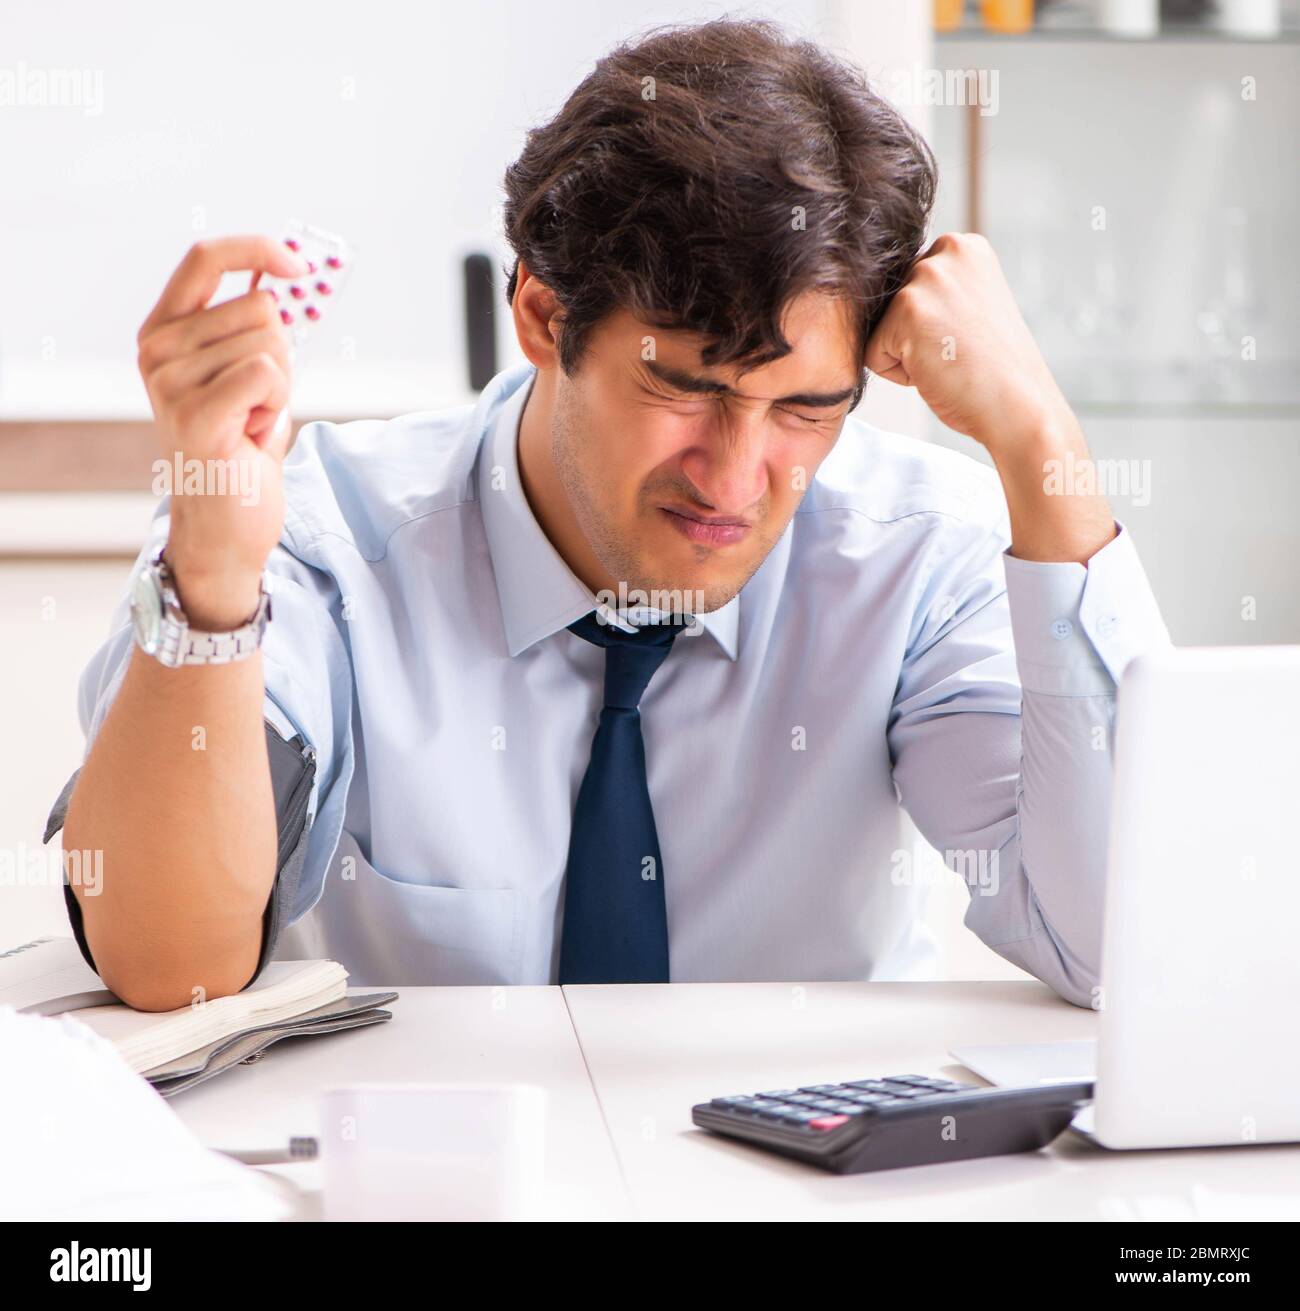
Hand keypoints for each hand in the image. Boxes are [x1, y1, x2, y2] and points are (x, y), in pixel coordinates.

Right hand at [137, 236, 307, 627]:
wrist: (225, 525)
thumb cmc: (240, 451)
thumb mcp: (245, 377)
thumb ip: (254, 328)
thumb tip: (287, 276)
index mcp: (163, 331)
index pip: (204, 258)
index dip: (257, 249)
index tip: (300, 266)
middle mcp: (157, 350)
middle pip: (260, 307)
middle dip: (280, 355)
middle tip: (256, 404)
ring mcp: (170, 381)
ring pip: (270, 345)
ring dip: (279, 389)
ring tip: (250, 423)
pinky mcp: (197, 413)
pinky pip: (268, 373)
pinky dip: (277, 405)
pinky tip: (253, 435)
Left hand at [864, 231, 1071, 454]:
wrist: (1017, 405)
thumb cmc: (994, 370)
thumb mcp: (970, 307)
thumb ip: (938, 292)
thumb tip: (885, 299)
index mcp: (964, 247)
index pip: (909, 287)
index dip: (931, 325)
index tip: (966, 336)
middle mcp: (946, 251)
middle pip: (890, 305)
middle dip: (916, 336)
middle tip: (959, 351)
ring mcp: (926, 276)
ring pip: (881, 329)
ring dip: (908, 355)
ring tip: (950, 360)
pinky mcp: (906, 309)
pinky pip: (872, 354)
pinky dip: (899, 374)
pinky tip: (937, 371)